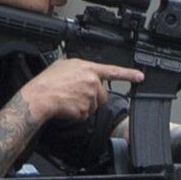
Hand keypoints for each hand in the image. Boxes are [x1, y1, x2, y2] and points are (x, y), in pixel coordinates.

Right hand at [19, 58, 143, 122]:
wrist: (40, 97)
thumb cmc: (47, 81)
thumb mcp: (61, 64)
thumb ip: (75, 65)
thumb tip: (75, 65)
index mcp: (89, 69)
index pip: (113, 71)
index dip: (129, 74)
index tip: (140, 76)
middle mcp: (92, 82)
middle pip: (102, 95)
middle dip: (93, 97)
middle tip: (76, 95)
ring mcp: (90, 97)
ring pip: (93, 106)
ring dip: (83, 106)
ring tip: (67, 100)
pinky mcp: (85, 111)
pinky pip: (84, 115)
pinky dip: (76, 114)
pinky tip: (66, 108)